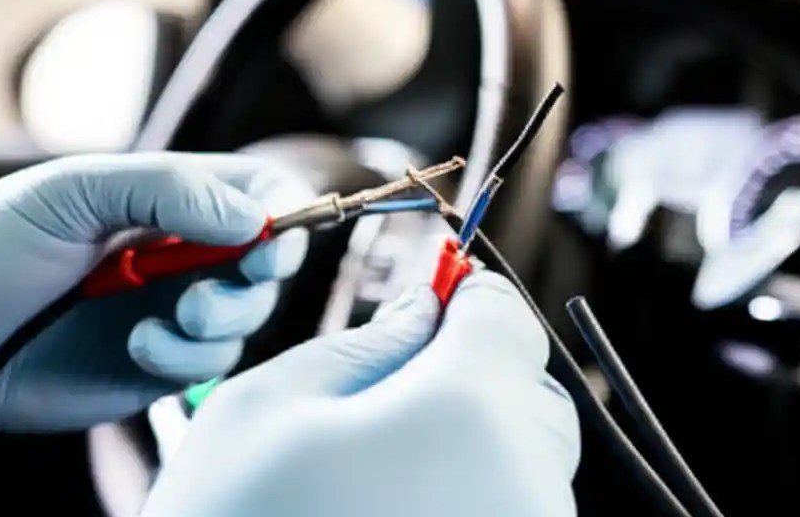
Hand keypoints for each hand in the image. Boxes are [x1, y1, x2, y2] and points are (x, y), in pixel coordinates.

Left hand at [0, 152, 313, 435]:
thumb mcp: (75, 192)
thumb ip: (168, 190)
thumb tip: (254, 221)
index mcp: (169, 200)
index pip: (258, 195)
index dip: (284, 214)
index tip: (272, 241)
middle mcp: (182, 253)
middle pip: (270, 260)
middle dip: (260, 275)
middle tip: (224, 284)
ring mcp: (172, 311)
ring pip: (248, 317)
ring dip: (223, 318)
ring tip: (171, 317)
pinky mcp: (157, 367)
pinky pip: (209, 365)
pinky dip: (186, 358)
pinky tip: (139, 347)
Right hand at [141, 272, 579, 516]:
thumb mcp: (268, 409)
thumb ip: (371, 343)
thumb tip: (427, 309)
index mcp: (467, 413)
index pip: (507, 319)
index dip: (465, 303)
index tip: (433, 310)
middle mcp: (525, 484)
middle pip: (531, 392)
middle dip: (476, 378)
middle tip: (396, 396)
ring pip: (529, 462)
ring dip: (476, 447)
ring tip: (387, 472)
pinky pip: (515, 512)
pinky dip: (474, 498)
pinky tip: (401, 511)